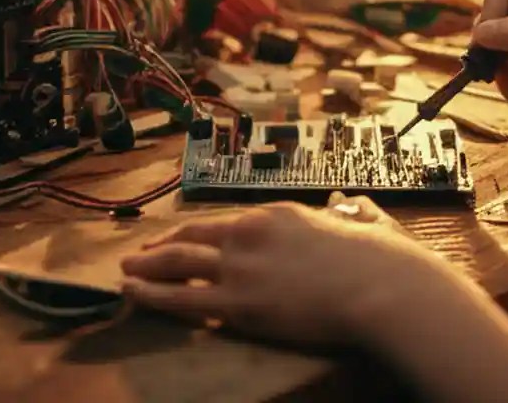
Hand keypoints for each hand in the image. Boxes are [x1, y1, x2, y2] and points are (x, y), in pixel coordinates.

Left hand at [120, 201, 456, 345]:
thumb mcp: (365, 222)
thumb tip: (353, 203)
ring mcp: (240, 266)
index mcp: (278, 213)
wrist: (381, 286)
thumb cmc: (382, 259)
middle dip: (161, 244)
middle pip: (192, 235)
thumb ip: (353, 212)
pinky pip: (181, 298)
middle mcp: (250, 232)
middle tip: (139, 251)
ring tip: (125, 270)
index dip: (199, 231)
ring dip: (146, 266)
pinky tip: (132, 293)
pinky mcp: (237, 302)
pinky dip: (150, 294)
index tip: (184, 237)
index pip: (226, 222)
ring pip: (177, 262)